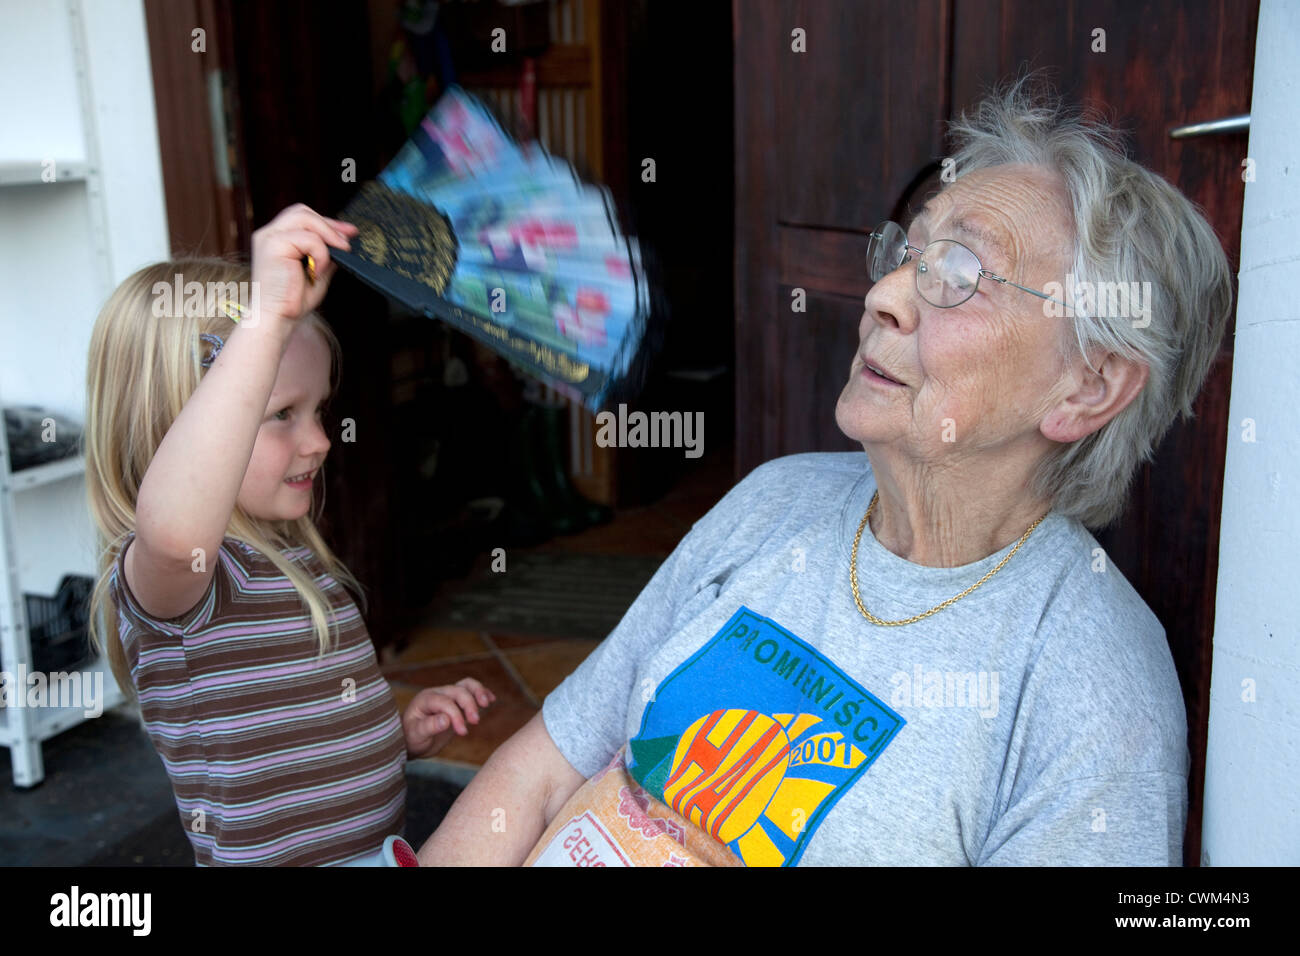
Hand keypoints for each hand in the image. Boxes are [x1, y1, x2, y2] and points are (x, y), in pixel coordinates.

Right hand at [250, 203, 357, 323]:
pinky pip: (308, 238)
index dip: (328, 223)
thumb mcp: (317, 273)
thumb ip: (326, 255)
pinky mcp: (273, 245)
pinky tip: (317, 271)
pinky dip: (320, 254)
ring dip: (327, 235)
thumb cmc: (292, 301)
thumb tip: (342, 243)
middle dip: (329, 224)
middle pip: (302, 211)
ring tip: (336, 255)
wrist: (276, 319)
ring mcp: (269, 238)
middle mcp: (269, 234)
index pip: (303, 218)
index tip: (349, 232)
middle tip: (347, 242)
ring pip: (305, 218)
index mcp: (277, 239)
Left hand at [403, 678, 496, 759]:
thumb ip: (429, 726)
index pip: (445, 702)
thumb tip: (446, 720)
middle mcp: (438, 694)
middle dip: (469, 705)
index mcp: (425, 700)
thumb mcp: (416, 735)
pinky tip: (491, 700)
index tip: (463, 732)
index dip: (456, 715)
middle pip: (458, 691)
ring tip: (487, 703)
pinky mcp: (457, 702)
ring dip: (478, 692)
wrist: (412, 740)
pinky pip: (471, 691)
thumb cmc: (412, 738)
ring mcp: (448, 696)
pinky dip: (482, 693)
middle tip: (475, 722)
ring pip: (466, 685)